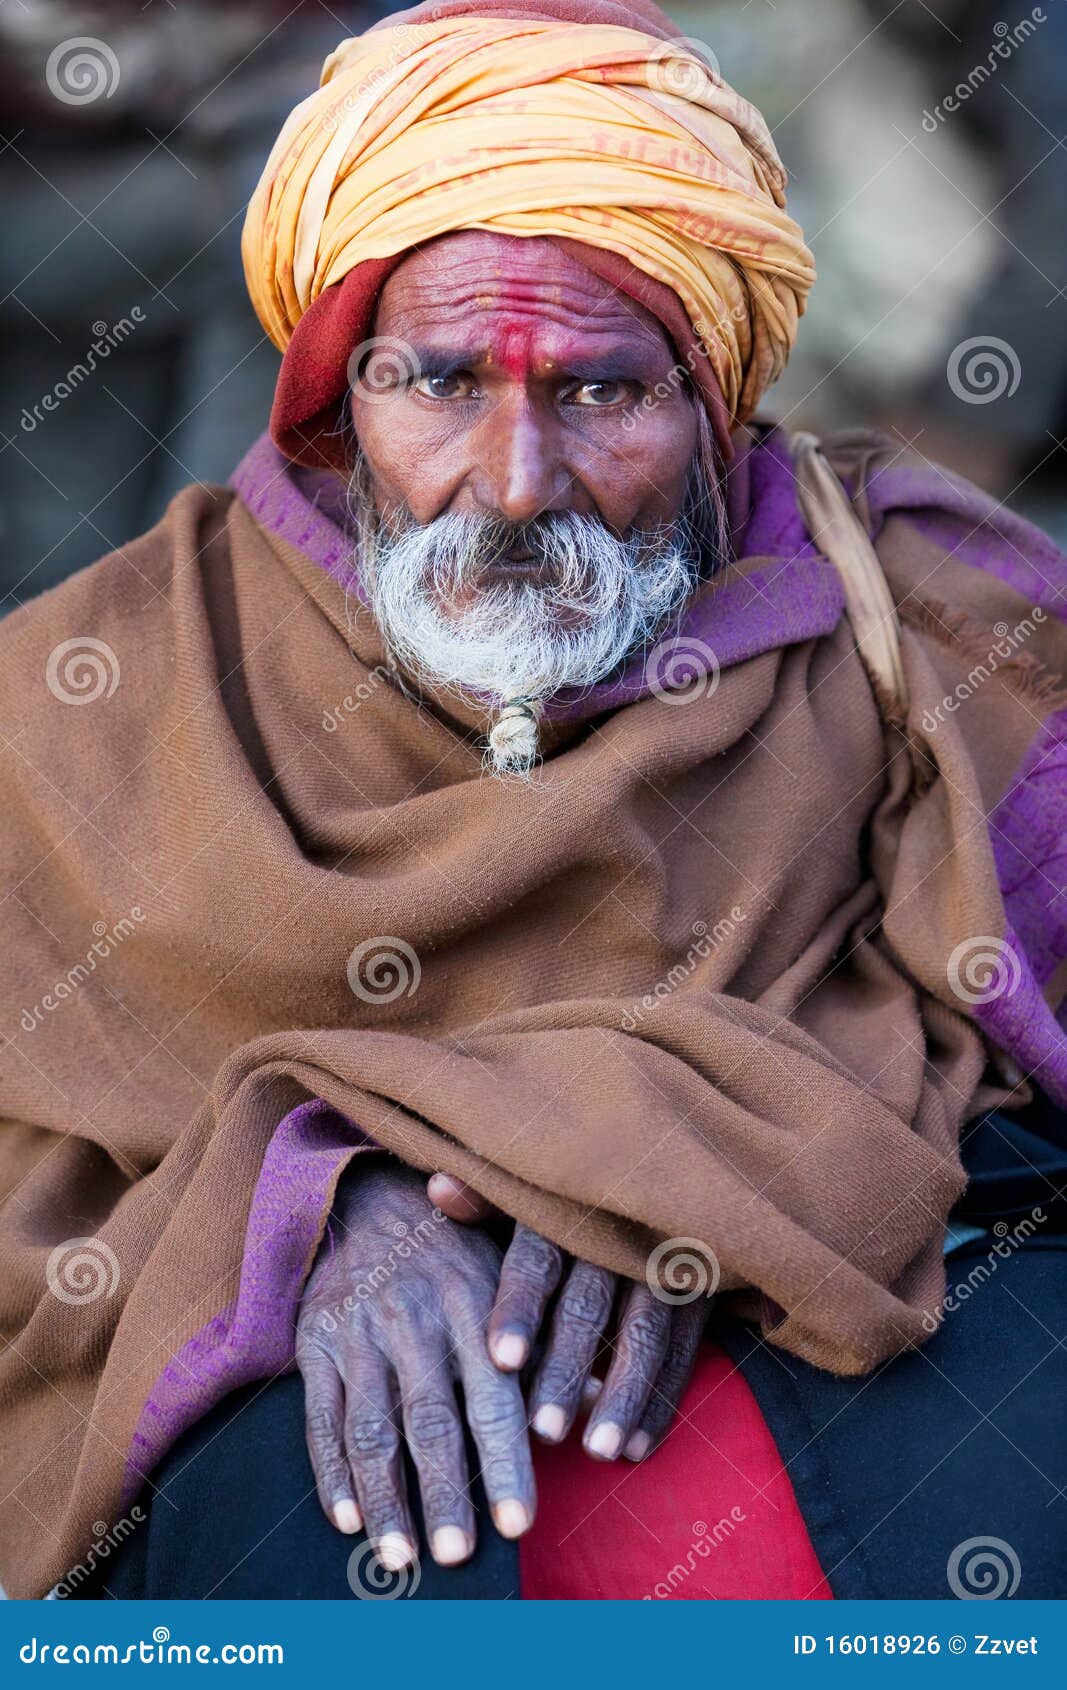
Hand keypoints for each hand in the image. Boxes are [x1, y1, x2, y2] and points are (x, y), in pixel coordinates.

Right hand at [297, 1160, 534, 1570]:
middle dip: (445, 1493)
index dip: (506, 1463)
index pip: (493, 1398)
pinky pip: (320, 1417)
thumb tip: (593, 1403)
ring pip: (371, 1429)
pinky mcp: (316, 1342)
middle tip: (458, 1556)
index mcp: (471, 1305)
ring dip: (386, 1499)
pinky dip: (331, 1473)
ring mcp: (360, 1333)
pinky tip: (348, 1519)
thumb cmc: (457, 1247)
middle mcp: (413, 1321)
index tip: (521, 1525)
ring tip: (402, 1559)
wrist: (368, 1194)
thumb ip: (544, 1339)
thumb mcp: (509, 1271)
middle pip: (430, 1421)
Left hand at [427, 1174, 707, 1462]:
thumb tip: (439, 1189)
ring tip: (596, 1450)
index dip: (519, 1308)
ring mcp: (664, 1263)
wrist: (662, 1168)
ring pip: (644, 1334)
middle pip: (590, 1306)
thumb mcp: (529, 1187)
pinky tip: (637, 1449)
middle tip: (542, 1431)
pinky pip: (682, 1350)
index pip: (538, 1260)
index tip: (500, 1360)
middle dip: (567, 1369)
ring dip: (623, 1395)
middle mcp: (617, 1235)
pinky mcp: (697, 1291)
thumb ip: (487, 1198)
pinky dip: (661, 1400)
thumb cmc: (568, 1196)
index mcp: (566, 1211)